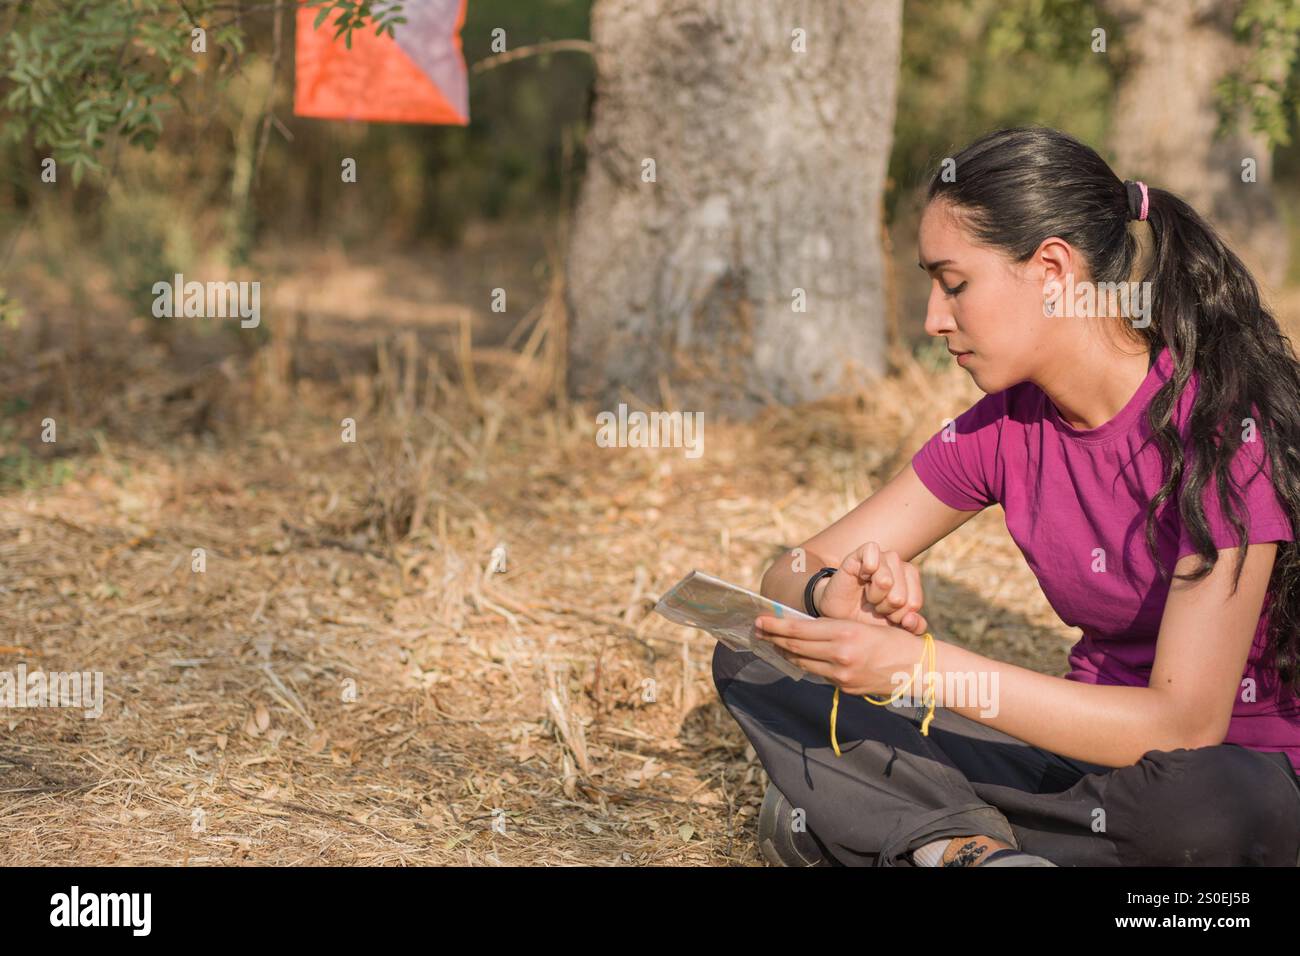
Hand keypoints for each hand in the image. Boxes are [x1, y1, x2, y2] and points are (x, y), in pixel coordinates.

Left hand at [753, 613, 912, 696]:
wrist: (919, 669)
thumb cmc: (895, 639)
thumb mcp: (864, 625)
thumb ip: (834, 630)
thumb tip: (803, 630)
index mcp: (845, 634)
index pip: (799, 630)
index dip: (776, 625)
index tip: (760, 620)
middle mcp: (840, 656)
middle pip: (795, 647)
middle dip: (773, 638)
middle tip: (757, 630)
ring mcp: (841, 675)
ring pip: (803, 663)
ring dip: (785, 652)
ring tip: (773, 643)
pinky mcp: (844, 688)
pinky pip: (818, 674)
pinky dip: (805, 664)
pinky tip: (797, 657)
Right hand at [814, 541, 927, 635]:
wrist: (838, 614)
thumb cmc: (867, 618)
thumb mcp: (894, 628)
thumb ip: (913, 627)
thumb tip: (911, 618)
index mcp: (911, 581)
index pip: (914, 603)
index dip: (898, 617)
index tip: (887, 616)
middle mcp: (899, 566)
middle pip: (901, 595)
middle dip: (884, 609)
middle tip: (874, 606)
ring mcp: (881, 558)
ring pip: (886, 579)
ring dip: (874, 595)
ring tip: (867, 596)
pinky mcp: (860, 554)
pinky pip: (872, 551)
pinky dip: (868, 566)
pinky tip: (862, 578)